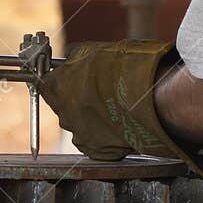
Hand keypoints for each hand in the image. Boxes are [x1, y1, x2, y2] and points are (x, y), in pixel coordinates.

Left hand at [39, 41, 202, 168]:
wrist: (156, 99)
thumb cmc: (131, 70)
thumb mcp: (98, 51)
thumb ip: (79, 58)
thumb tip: (72, 60)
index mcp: (60, 86)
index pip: (46, 85)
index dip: (60, 82)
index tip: (68, 81)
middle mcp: (65, 112)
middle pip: (62, 107)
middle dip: (76, 100)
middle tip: (97, 94)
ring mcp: (80, 134)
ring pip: (79, 125)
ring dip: (91, 118)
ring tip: (113, 109)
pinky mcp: (96, 151)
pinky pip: (94, 143)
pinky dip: (103, 135)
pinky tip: (118, 124)